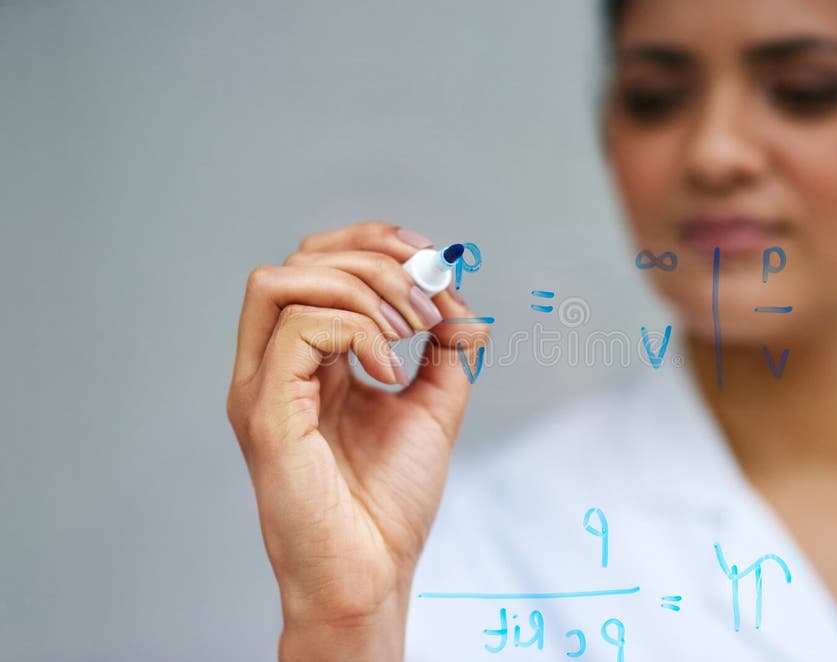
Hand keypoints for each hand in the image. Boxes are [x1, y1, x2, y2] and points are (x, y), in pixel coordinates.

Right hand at [225, 222, 487, 656]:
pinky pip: (298, 329)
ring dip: (362, 288)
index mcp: (310, 360)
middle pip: (300, 259)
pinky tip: (387, 371)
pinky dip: (355, 331)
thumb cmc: (388, 504)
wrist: (370, 573)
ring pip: (284, 280)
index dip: (373, 244)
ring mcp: (262, 384)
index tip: (429, 260)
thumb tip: (463, 302)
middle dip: (374, 259)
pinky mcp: (264, 409)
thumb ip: (447, 353)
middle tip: (427, 300)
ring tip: (410, 331)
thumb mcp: (433, 409)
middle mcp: (276, 364)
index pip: (320, 265)